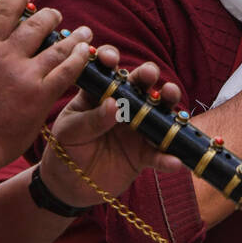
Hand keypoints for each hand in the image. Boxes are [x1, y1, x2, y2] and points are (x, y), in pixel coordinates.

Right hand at [0, 0, 95, 180]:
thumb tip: (1, 43)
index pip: (4, 11)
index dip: (18, 0)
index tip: (27, 0)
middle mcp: (7, 57)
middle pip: (36, 24)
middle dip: (50, 17)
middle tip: (57, 16)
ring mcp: (26, 75)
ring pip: (58, 46)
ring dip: (75, 37)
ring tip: (85, 33)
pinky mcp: (41, 95)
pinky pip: (67, 71)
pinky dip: (78, 60)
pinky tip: (85, 55)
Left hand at [37, 47, 184, 205]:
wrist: (68, 185)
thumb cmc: (66, 148)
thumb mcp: (70, 132)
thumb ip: (90, 119)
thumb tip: (114, 105)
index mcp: (99, 93)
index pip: (107, 69)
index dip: (110, 58)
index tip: (110, 59)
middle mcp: (123, 105)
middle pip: (140, 83)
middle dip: (147, 73)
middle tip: (148, 74)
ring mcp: (136, 128)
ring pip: (158, 111)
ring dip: (167, 100)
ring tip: (170, 96)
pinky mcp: (144, 154)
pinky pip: (159, 154)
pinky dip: (168, 158)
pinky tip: (175, 161)